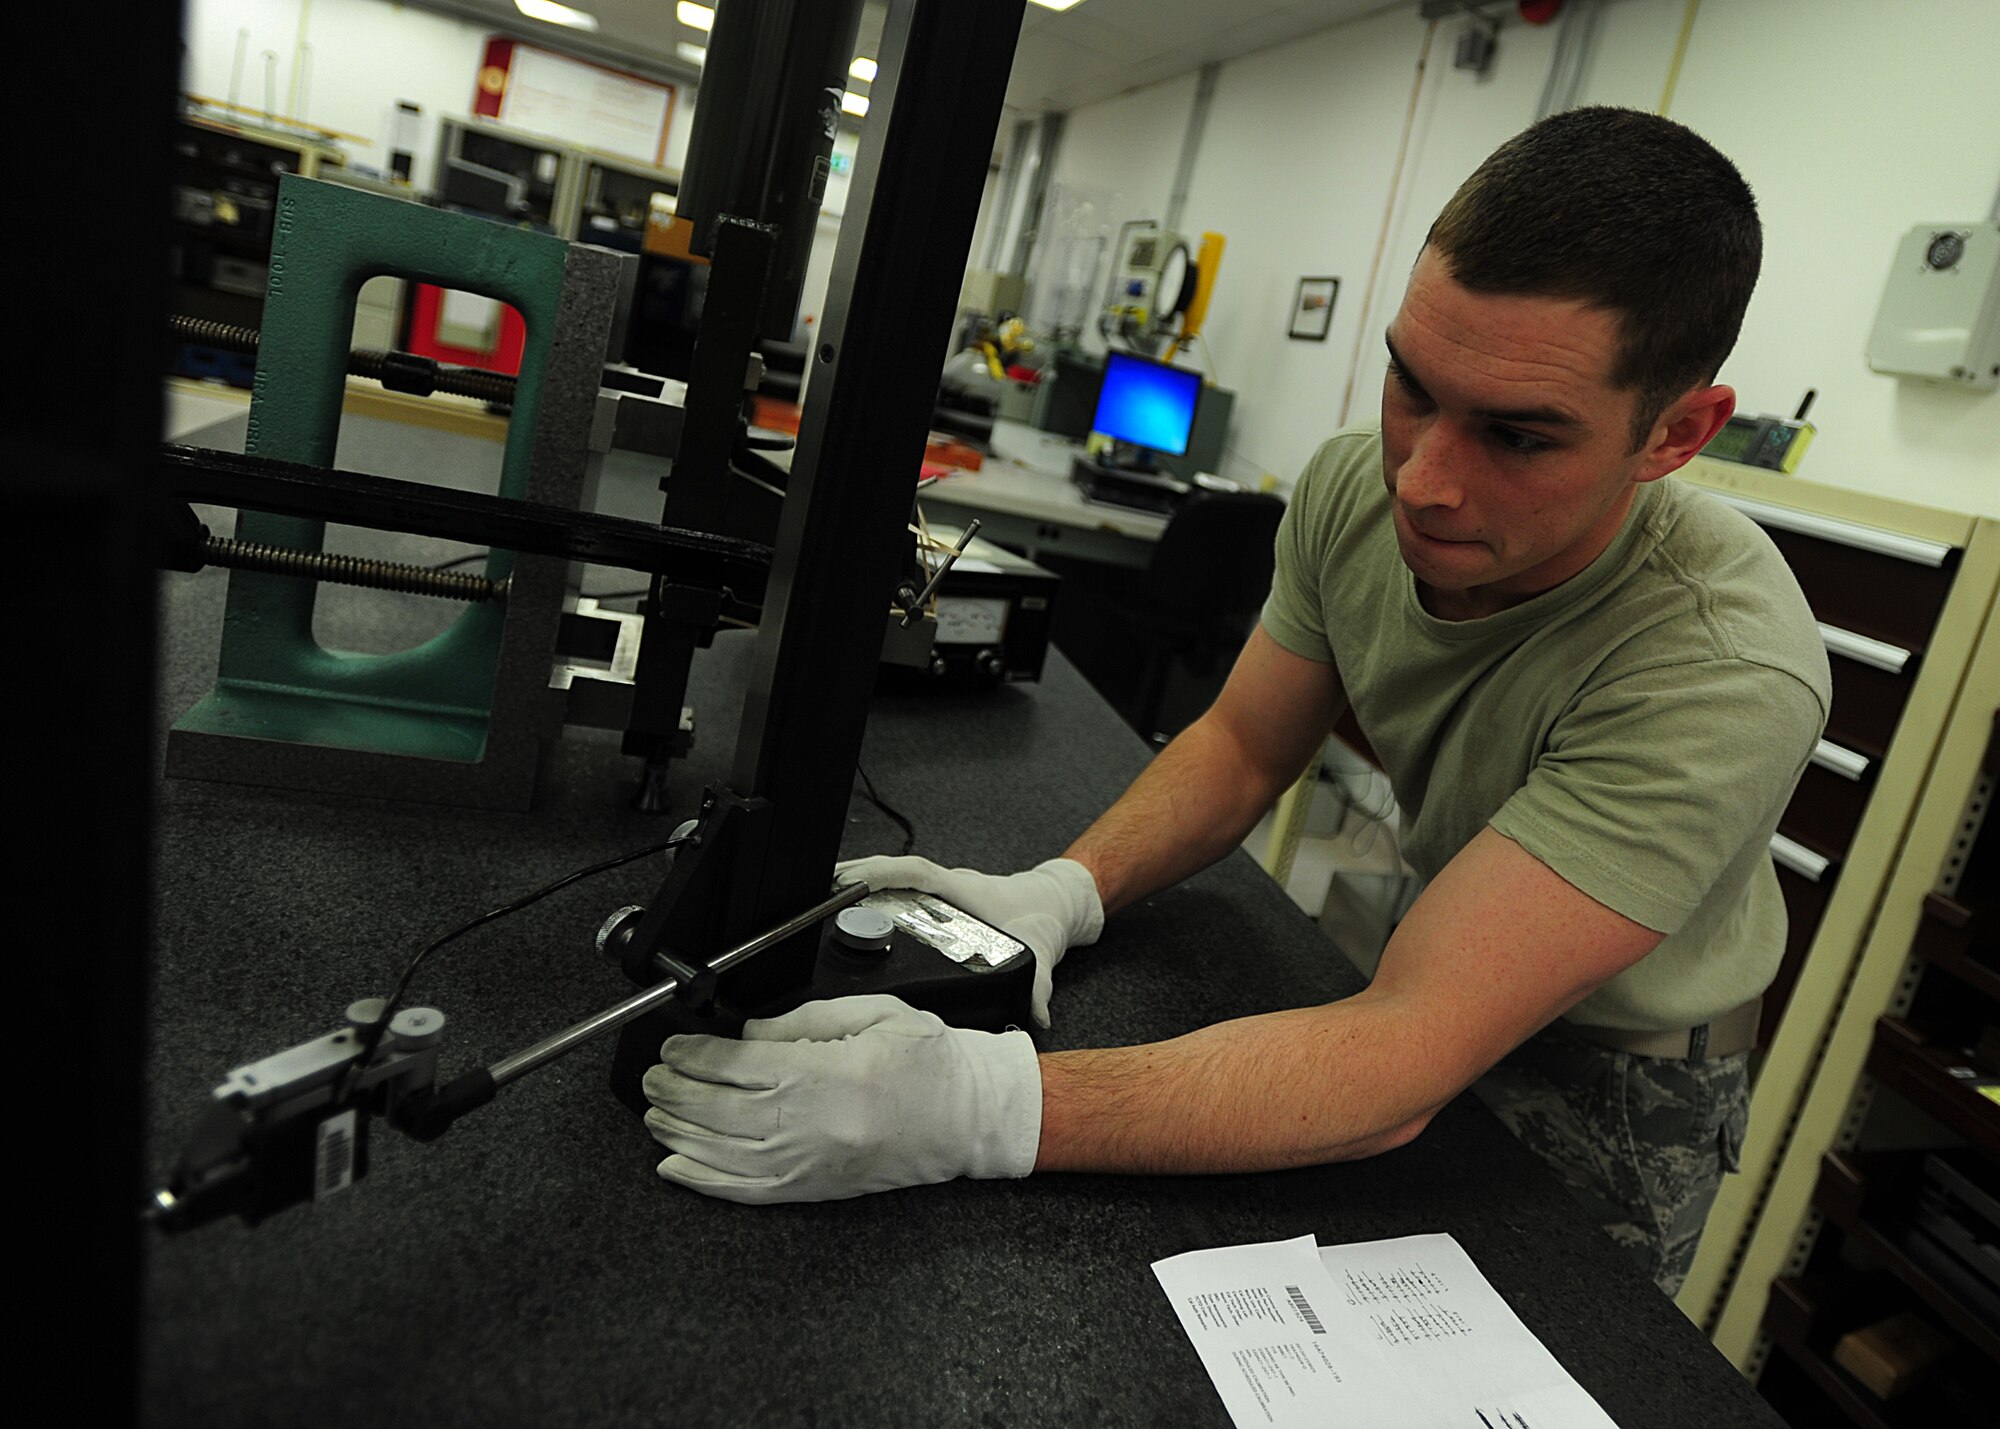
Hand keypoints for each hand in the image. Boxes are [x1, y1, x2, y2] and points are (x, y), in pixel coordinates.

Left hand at [644, 995, 1041, 1204]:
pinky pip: (747, 1190)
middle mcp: (813, 1123)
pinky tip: (677, 1167)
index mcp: (828, 1074)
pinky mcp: (815, 1189)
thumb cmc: (929, 1061)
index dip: (696, 1057)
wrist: (970, 1116)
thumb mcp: (873, 1013)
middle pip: (721, 1110)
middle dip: (676, 1092)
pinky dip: (705, 1180)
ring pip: (724, 1152)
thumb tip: (747, 1036)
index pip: (739, 1066)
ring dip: (680, 1133)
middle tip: (653, 1077)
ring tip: (655, 1113)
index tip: (673, 1047)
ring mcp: (812, 1162)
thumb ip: (804, 1019)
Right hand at [834, 856, 1102, 1026]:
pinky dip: (875, 888)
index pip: (916, 872)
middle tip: (822, 888)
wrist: (1054, 900)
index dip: (883, 872)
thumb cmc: (1041, 916)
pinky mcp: (938, 896)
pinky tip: (854, 902)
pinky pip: (900, 885)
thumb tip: (1037, 1018)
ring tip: (826, 894)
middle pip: (894, 869)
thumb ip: (1038, 988)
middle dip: (857, 874)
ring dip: (862, 878)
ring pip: (894, 874)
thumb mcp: (1039, 953)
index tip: (853, 879)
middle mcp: (947, 884)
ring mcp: (941, 888)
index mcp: (962, 890)